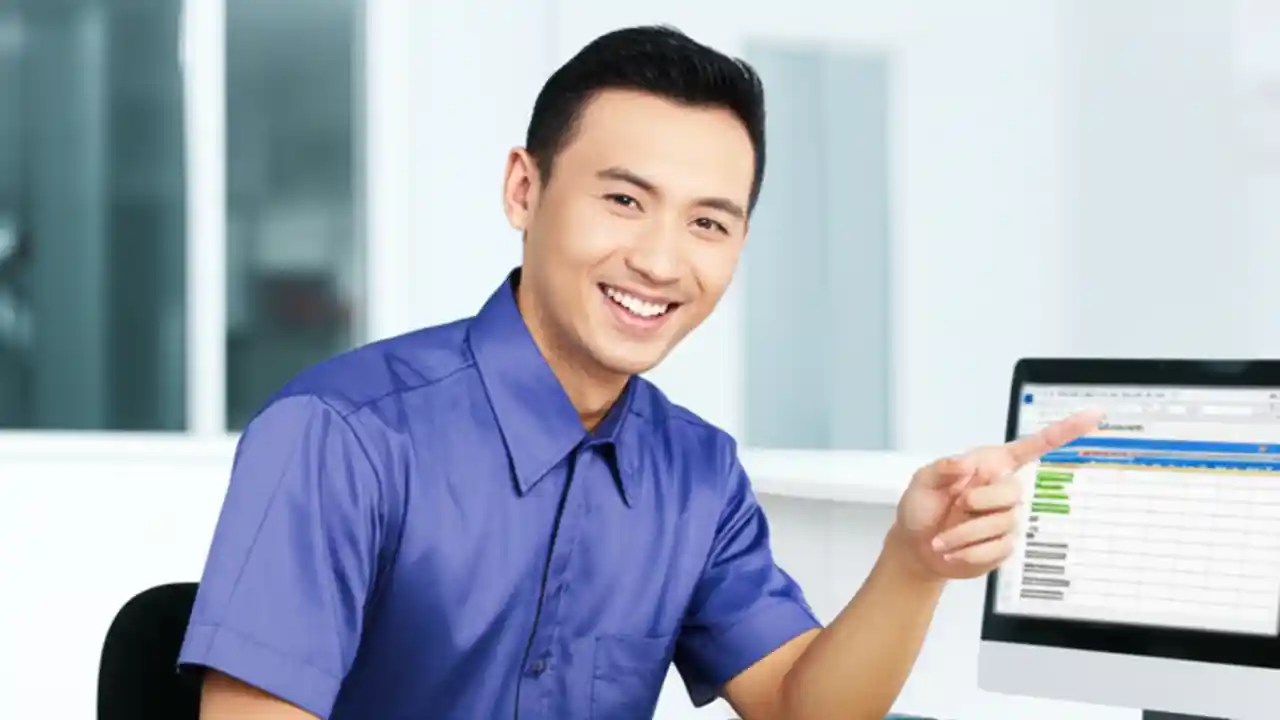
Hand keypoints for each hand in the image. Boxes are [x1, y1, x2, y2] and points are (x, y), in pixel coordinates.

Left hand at [889, 409, 1102, 580]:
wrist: (917, 547)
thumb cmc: (921, 507)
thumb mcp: (922, 481)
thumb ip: (941, 469)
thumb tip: (964, 463)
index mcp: (991, 464)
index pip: (1034, 446)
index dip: (1065, 431)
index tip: (1094, 415)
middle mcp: (1003, 489)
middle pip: (1013, 492)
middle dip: (978, 502)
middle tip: (955, 505)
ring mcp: (1006, 519)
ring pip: (1001, 525)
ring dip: (964, 533)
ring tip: (941, 538)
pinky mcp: (1004, 546)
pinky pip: (996, 549)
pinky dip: (968, 552)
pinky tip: (952, 550)